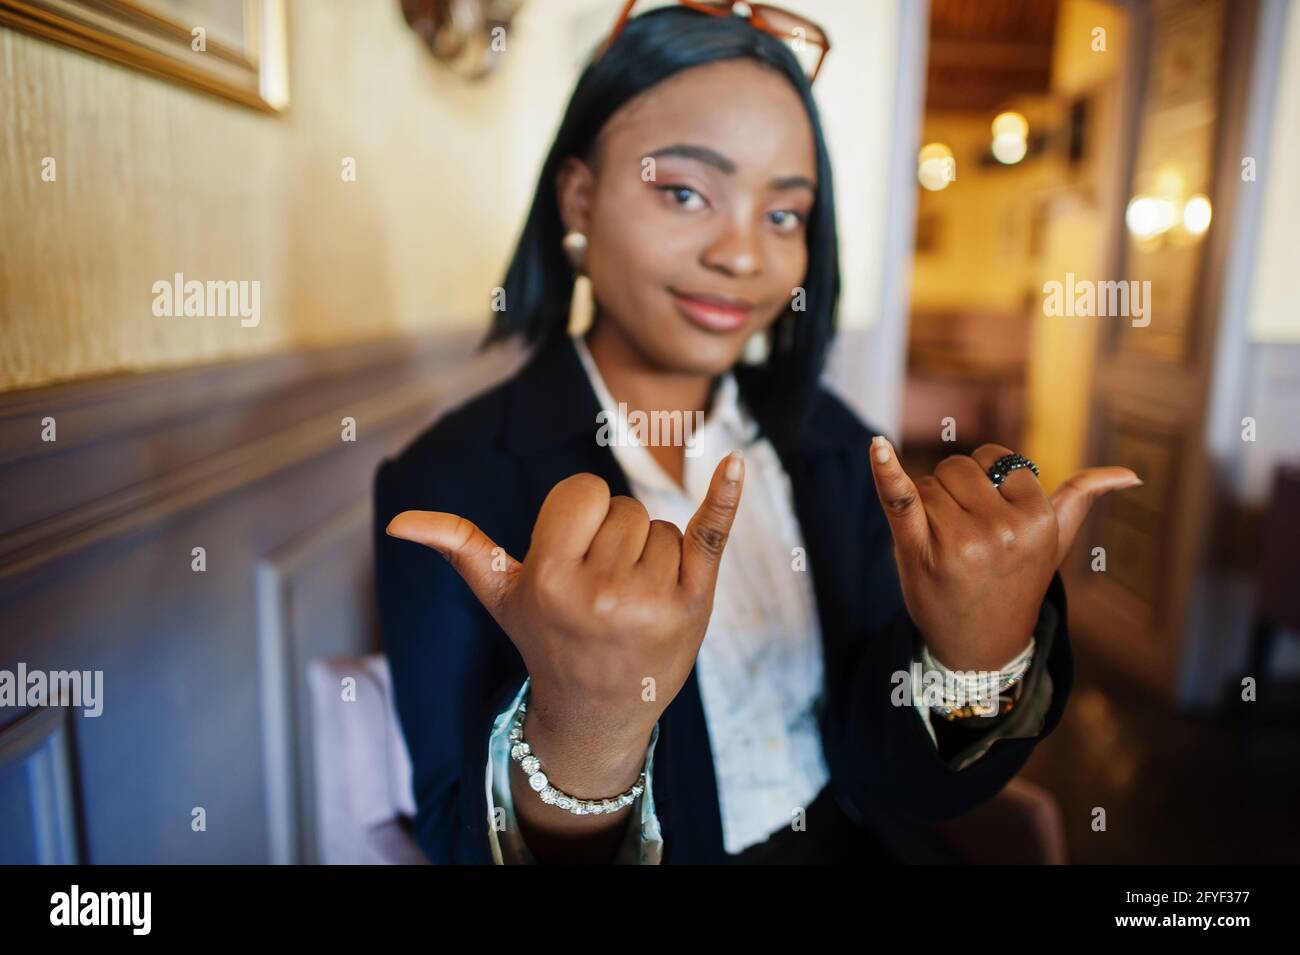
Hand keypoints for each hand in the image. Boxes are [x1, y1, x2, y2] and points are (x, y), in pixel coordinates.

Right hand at [385, 451, 745, 792]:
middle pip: (626, 510)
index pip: (583, 492)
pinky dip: (725, 501)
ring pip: (662, 528)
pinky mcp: (692, 607)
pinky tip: (733, 467)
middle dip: (618, 540)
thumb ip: (460, 547)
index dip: (581, 517)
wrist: (600, 710)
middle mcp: (597, 590)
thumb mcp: (501, 596)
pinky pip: (711, 535)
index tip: (574, 556)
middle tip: (605, 591)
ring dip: (654, 555)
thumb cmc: (547, 640)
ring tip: (634, 601)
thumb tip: (397, 522)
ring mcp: (648, 600)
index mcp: (547, 577)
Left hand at [869, 438, 1140, 671]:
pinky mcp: (917, 552)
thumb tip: (1130, 473)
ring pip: (926, 485)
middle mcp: (1001, 530)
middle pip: (956, 468)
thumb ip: (1080, 499)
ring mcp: (959, 543)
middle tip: (965, 537)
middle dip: (954, 493)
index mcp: (1037, 520)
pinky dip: (885, 473)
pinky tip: (876, 447)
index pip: (995, 460)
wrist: (980, 647)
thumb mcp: (1053, 544)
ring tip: (944, 546)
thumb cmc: (1016, 584)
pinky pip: (900, 500)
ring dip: (926, 507)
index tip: (992, 516)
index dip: (986, 482)